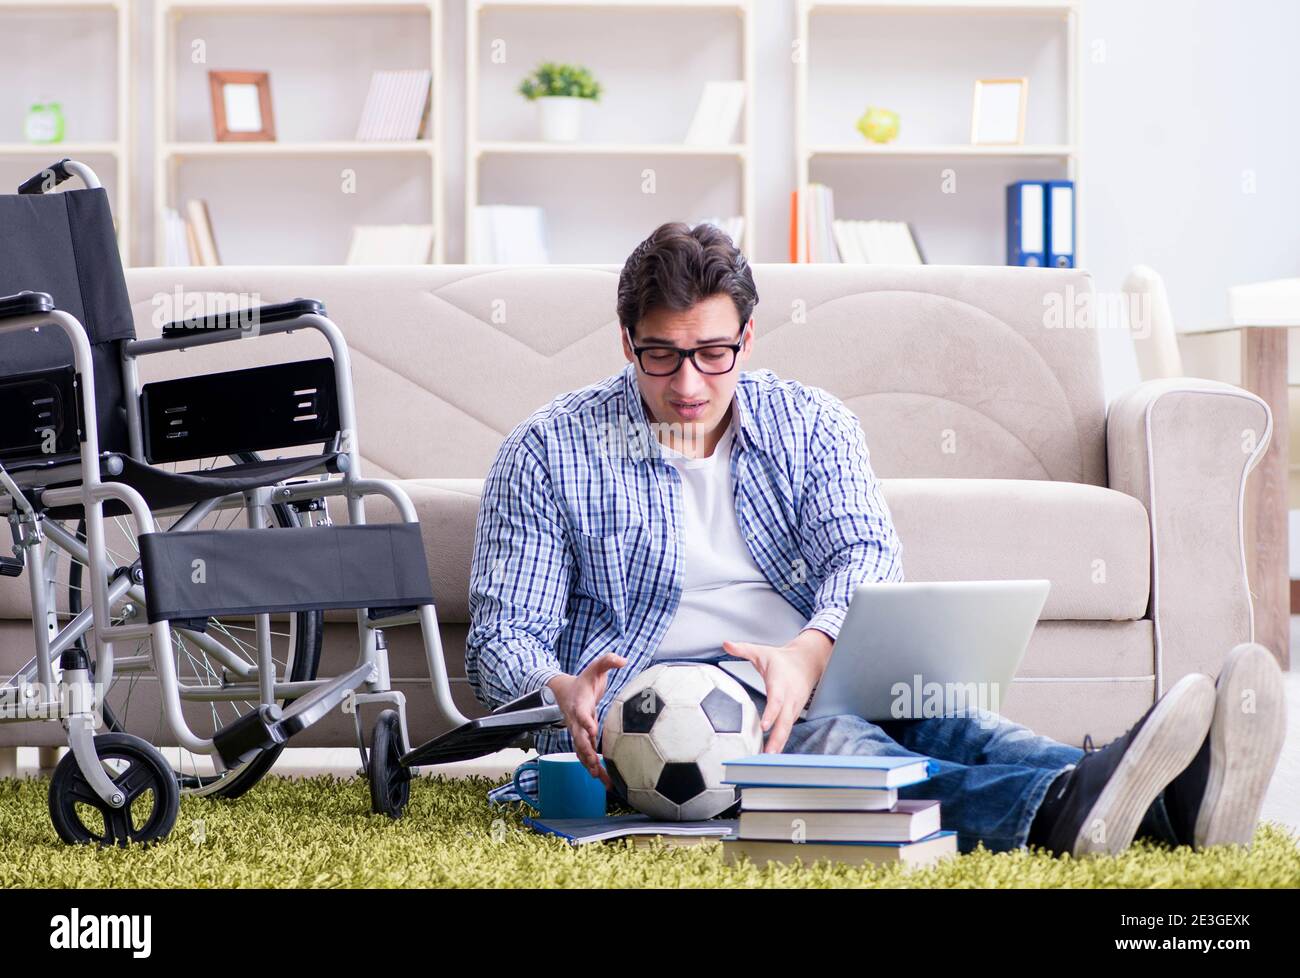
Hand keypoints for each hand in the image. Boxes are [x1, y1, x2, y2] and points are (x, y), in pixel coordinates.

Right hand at [546, 652, 626, 787]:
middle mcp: (576, 722)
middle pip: (578, 739)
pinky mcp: (582, 741)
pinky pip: (586, 757)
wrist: (564, 692)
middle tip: (595, 763)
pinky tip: (607, 782)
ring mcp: (577, 733)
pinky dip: (594, 769)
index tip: (592, 730)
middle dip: (586, 752)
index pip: (581, 714)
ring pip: (581, 753)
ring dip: (591, 767)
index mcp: (579, 705)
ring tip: (604, 780)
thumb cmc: (584, 681)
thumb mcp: (594, 668)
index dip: (585, 722)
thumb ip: (607, 661)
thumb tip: (624, 659)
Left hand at [723, 629, 832, 754]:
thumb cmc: (782, 660)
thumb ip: (743, 649)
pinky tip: (770, 756)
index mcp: (780, 683)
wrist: (807, 663)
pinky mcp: (793, 714)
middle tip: (767, 755)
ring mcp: (793, 708)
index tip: (764, 726)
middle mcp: (789, 698)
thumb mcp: (762, 651)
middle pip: (785, 722)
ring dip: (778, 745)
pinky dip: (780, 743)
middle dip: (777, 739)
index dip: (771, 713)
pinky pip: (787, 730)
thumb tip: (725, 643)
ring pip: (787, 729)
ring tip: (766, 761)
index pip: (777, 700)